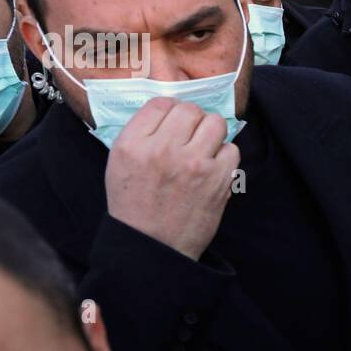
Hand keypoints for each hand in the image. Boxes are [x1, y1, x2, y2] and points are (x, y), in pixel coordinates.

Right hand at [104, 98, 239, 261]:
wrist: (152, 246)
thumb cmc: (134, 206)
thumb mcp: (119, 164)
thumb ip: (140, 134)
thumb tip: (170, 110)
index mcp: (132, 144)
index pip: (160, 103)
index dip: (170, 111)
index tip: (173, 123)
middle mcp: (162, 149)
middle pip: (190, 110)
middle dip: (192, 120)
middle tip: (190, 136)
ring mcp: (192, 163)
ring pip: (215, 123)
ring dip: (212, 134)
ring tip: (204, 149)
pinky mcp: (217, 179)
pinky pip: (232, 149)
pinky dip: (225, 157)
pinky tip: (213, 168)